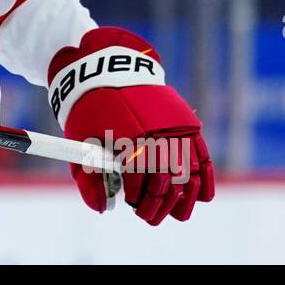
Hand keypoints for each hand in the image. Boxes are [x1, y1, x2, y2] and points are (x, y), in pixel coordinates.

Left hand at [48, 27, 214, 224]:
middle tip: (148, 214)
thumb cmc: (89, 111)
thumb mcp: (79, 143)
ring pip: (188, 172)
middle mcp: (154, 131)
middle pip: (165, 180)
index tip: (131, 201)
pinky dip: (205, 178)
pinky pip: (203, 155)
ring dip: (183, 198)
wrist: (107, 70)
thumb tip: (103, 209)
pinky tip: (203, 197)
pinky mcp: (186, 122)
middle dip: (158, 203)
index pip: (139, 179)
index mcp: (126, 136)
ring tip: (176, 212)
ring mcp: (174, 126)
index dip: (137, 196)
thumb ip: (88, 180)